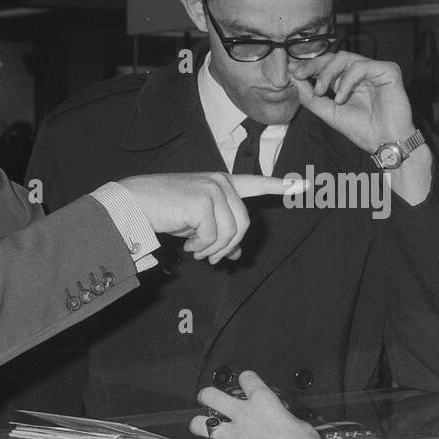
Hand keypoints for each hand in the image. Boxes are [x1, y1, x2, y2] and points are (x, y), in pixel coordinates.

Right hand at [121, 173, 293, 263]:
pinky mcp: (203, 199)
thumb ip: (219, 235)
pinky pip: (214, 236)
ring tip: (195, 249)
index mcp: (221, 183)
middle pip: (243, 224)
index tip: (304, 185)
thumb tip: (236, 256)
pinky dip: (201, 246)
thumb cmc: (164, 212)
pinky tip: (187, 243)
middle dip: (227, 246)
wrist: (134, 203)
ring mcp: (213, 188)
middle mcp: (221, 181)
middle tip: (208, 257)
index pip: (254, 184)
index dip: (279, 186)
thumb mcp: (196, 225)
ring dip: (212, 249)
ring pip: (231, 232)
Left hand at [191, 370, 329, 438]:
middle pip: (211, 396)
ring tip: (199, 425)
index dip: (245, 378)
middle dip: (206, 395)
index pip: (247, 378)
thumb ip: (283, 418)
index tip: (245, 381)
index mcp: (262, 401)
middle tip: (206, 397)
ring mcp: (233, 436)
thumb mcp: (296, 420)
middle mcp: (242, 414)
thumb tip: (284, 423)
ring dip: (198, 424)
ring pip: (201, 424)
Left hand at [289, 51, 413, 154]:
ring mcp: (375, 70)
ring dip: (328, 72)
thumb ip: (311, 96)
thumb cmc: (362, 130)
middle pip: (334, 57)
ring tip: (321, 91)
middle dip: (314, 65)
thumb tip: (294, 78)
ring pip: (345, 57)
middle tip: (300, 74)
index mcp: (350, 81)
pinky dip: (347, 80)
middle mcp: (362, 73)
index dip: (310, 66)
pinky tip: (341, 97)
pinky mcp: (388, 70)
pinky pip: (361, 65)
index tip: (294, 72)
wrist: (384, 142)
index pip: (328, 65)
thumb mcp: (329, 112)